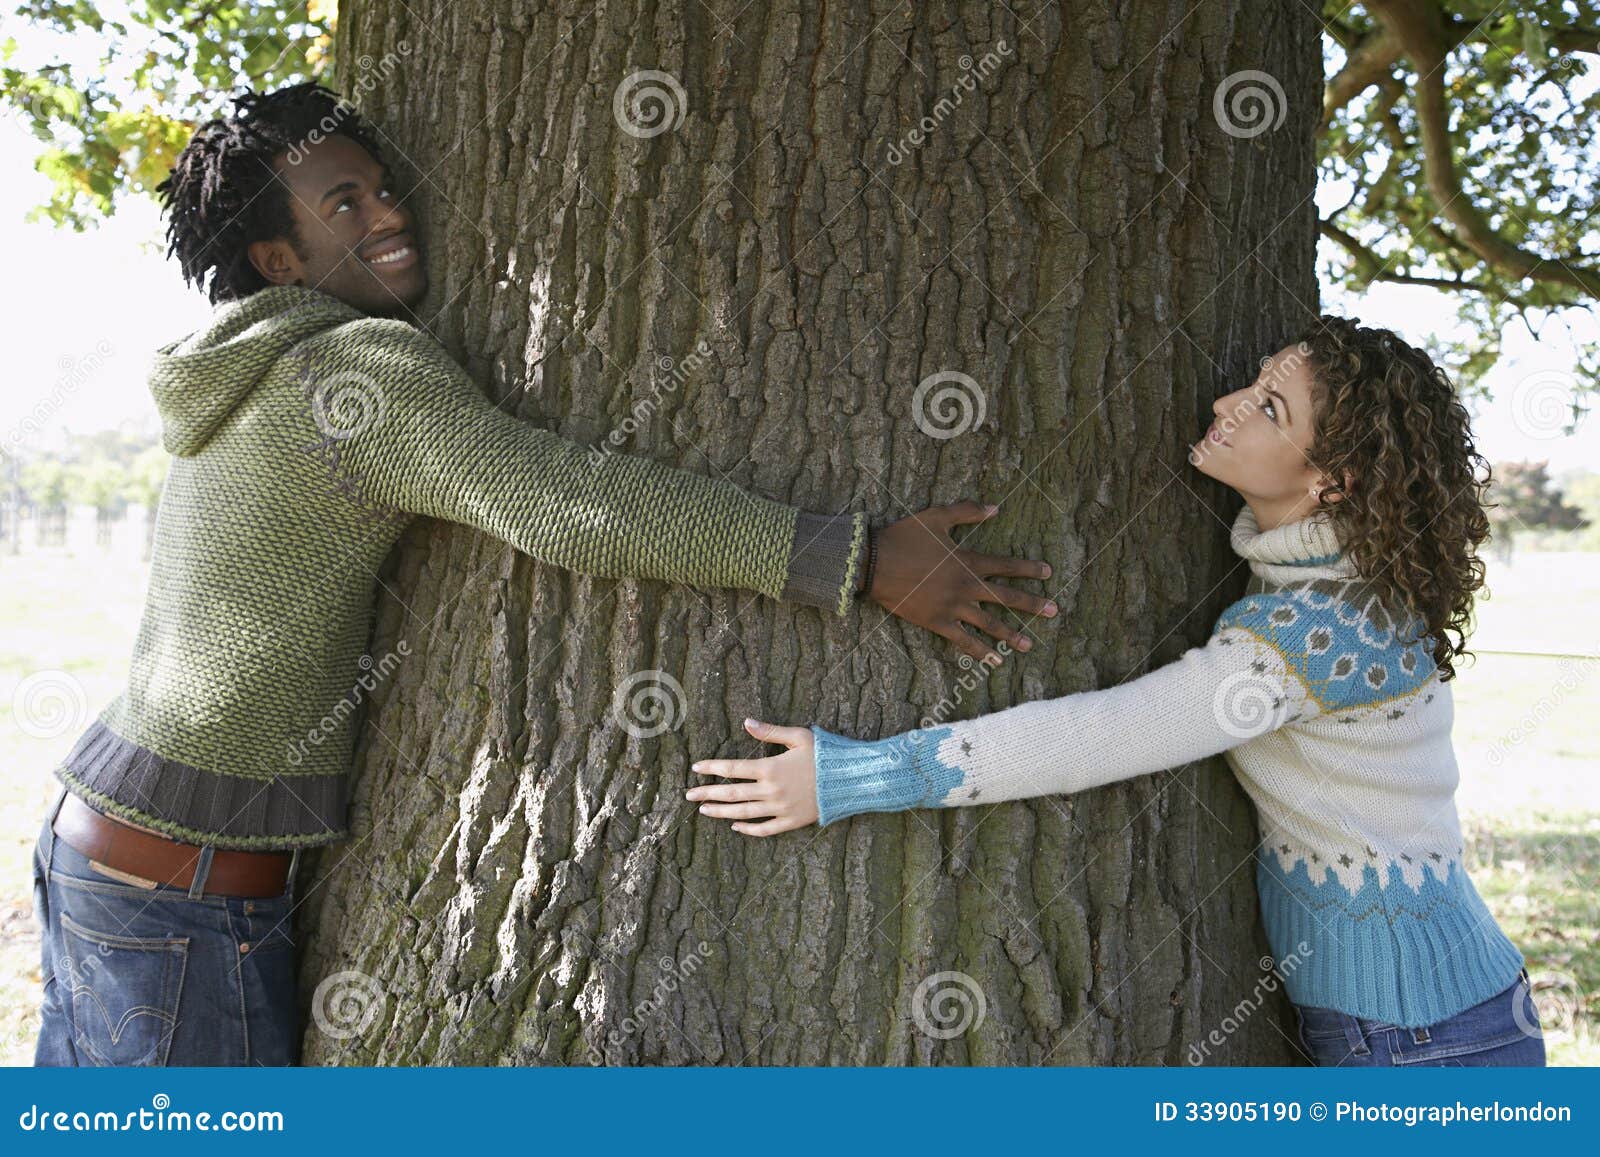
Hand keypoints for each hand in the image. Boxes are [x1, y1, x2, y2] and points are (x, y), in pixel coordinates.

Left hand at [686, 718, 817, 836]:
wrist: (851, 780)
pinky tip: (736, 826)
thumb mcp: (799, 736)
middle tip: (689, 795)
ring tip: (704, 811)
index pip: (733, 769)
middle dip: (708, 794)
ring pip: (743, 813)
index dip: (712, 768)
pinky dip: (748, 829)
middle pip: (732, 794)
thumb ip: (770, 732)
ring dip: (721, 812)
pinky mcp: (791, 821)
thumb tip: (747, 722)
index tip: (696, 768)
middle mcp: (771, 791)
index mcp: (771, 768)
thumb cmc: (826, 754)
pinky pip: (765, 829)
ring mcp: (780, 808)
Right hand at [868, 500, 1055, 662]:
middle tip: (1054, 610)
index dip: (1029, 568)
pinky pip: (963, 640)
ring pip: (990, 623)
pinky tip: (996, 660)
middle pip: (1007, 597)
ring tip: (1030, 644)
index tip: (1048, 573)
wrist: (875, 563)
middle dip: (1033, 604)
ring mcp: (953, 607)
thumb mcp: (936, 516)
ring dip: (1011, 634)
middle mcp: (966, 586)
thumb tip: (995, 508)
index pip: (1007, 566)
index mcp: (969, 561)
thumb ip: (967, 511)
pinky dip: (980, 651)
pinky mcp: (937, 622)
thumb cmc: (904, 537)